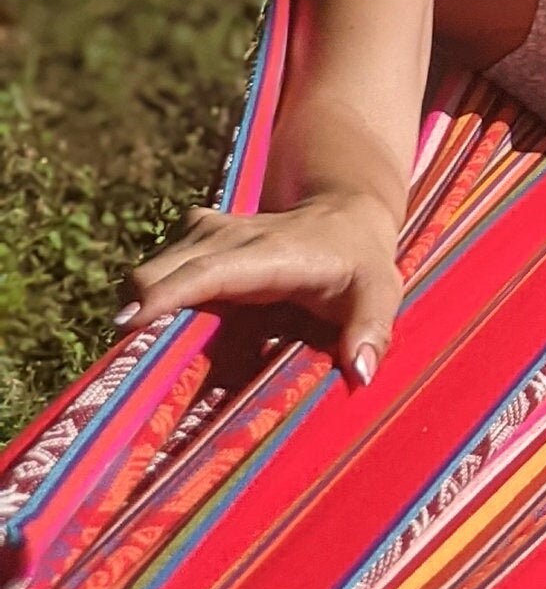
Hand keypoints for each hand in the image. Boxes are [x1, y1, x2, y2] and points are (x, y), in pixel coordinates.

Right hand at [118, 190, 403, 385]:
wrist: (347, 214)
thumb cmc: (362, 264)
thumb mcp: (380, 295)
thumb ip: (372, 331)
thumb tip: (363, 373)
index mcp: (272, 253)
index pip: (209, 270)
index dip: (168, 292)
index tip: (127, 322)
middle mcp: (234, 237)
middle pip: (168, 265)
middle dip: (138, 303)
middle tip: (122, 351)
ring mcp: (212, 232)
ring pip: (158, 262)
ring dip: (140, 300)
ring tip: (133, 345)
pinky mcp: (199, 235)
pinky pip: (163, 262)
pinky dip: (150, 291)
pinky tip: (152, 323)